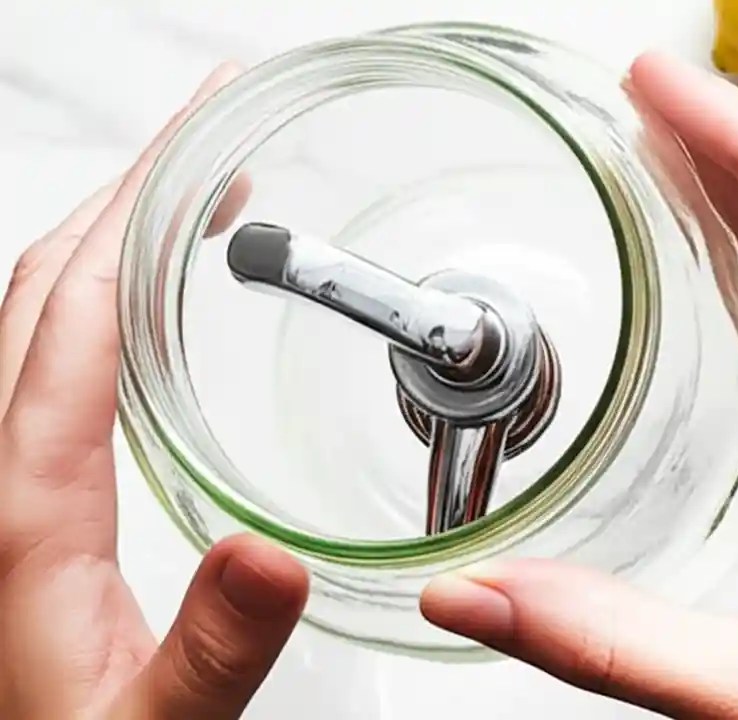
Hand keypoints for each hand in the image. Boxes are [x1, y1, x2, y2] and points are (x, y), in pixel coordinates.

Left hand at [0, 65, 308, 718]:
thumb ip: (209, 654)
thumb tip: (269, 557)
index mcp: (19, 512)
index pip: (74, 317)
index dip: (137, 211)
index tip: (200, 137)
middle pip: (43, 286)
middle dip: (129, 189)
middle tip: (213, 126)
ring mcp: (4, 485)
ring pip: (37, 315)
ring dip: (114, 233)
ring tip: (199, 190)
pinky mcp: (24, 501)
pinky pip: (51, 362)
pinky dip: (107, 297)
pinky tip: (159, 308)